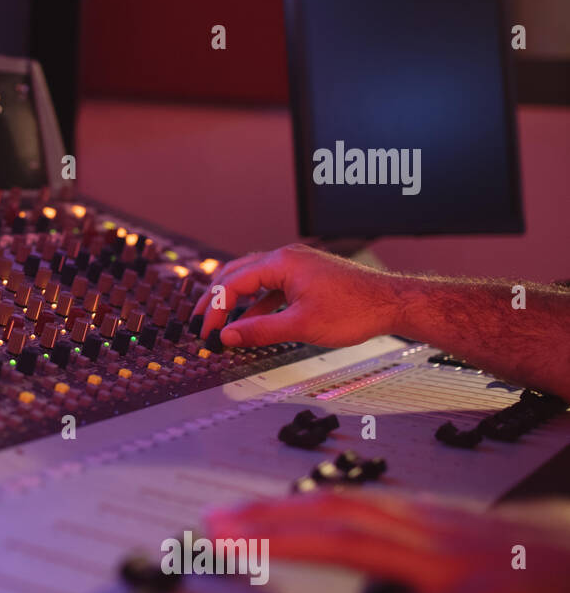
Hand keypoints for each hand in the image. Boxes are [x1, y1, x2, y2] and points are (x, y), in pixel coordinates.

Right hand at [192, 244, 401, 347]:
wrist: (392, 304)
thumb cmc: (355, 309)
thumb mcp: (300, 326)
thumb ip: (259, 330)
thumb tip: (228, 335)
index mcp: (282, 262)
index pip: (232, 282)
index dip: (213, 308)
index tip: (206, 330)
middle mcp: (287, 257)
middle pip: (236, 273)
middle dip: (215, 298)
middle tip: (200, 320)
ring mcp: (297, 265)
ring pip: (253, 278)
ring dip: (235, 300)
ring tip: (220, 321)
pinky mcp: (307, 276)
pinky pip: (271, 286)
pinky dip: (256, 302)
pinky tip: (251, 321)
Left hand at [204, 491, 569, 592]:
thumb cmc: (554, 583)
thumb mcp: (481, 559)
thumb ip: (427, 558)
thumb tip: (375, 572)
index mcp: (437, 523)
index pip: (346, 503)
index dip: (287, 503)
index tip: (238, 507)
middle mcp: (438, 534)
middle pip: (336, 514)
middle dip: (268, 514)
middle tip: (212, 520)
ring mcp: (456, 572)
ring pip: (352, 548)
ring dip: (283, 544)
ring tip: (231, 546)